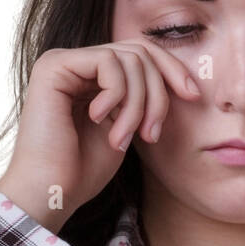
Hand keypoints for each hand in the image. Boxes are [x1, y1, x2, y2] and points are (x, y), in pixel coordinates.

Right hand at [0, 40, 200, 229]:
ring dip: (138, 104)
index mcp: (92, 77)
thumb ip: (141, 99)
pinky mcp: (54, 66)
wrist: (51, 193)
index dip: (172, 70)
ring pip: (129, 59)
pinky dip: (117, 95)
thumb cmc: (83, 171)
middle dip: (158, 94)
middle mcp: (76, 64)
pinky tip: (99, 120)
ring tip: (124, 138)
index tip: (193, 97)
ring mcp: (63, 62)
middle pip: (140, 52)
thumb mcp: (126, 129)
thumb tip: (179, 78)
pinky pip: (108, 63)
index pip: (142, 54)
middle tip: (152, 135)